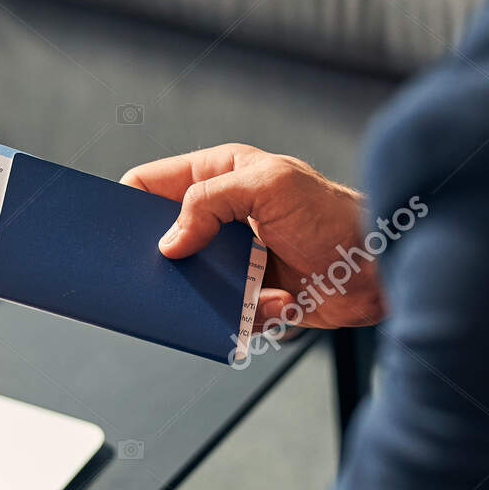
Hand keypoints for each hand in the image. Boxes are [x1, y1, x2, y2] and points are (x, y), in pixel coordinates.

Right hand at [123, 143, 384, 330]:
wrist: (381, 270)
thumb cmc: (335, 216)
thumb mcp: (268, 187)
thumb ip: (210, 201)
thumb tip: (169, 241)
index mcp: (224, 174)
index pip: (155, 183)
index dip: (128, 203)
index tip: (107, 229)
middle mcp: (227, 215)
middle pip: (166, 238)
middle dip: (160, 259)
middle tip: (150, 274)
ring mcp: (238, 258)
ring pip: (192, 283)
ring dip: (204, 294)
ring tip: (227, 294)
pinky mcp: (253, 296)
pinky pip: (224, 313)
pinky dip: (243, 316)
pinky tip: (275, 304)